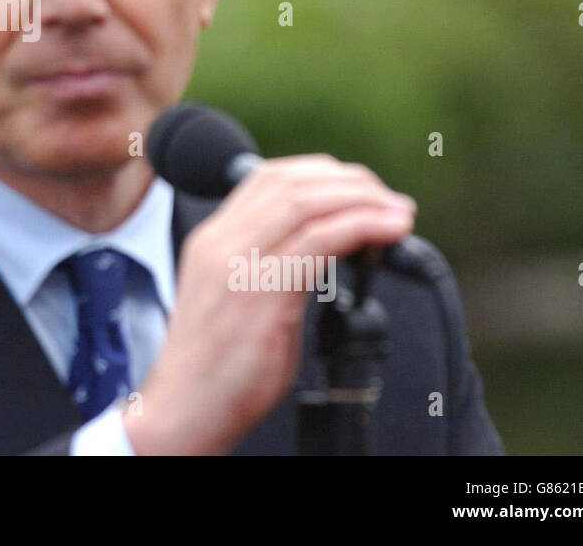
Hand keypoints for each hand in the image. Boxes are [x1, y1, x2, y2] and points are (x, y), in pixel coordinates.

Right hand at [124, 154, 414, 454]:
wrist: (183, 409)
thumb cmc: (215, 365)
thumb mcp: (236, 297)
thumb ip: (269, 266)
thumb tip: (329, 252)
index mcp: (212, 239)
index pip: (266, 177)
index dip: (322, 174)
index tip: (360, 190)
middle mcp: (221, 242)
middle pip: (290, 182)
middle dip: (352, 184)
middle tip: (391, 203)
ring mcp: (238, 265)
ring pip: (306, 203)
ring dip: (363, 201)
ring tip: (399, 215)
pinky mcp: (261, 294)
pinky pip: (318, 241)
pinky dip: (361, 227)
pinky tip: (388, 234)